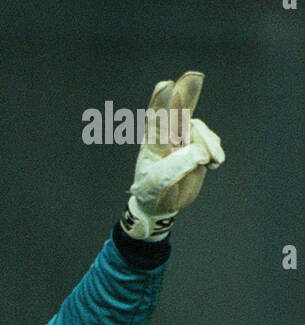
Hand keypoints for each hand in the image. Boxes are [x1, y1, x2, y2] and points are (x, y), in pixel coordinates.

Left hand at [122, 71, 224, 239]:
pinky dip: (214, 150)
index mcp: (153, 142)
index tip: (166, 85)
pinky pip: (211, 142)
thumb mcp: (158, 184)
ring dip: (210, 143)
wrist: (161, 205)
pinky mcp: (198, 146)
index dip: (161, 101)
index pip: (157, 118)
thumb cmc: (152, 193)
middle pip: (178, 109)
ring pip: (200, 130)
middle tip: (194, 75)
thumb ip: (176, 167)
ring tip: (215, 161)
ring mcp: (184, 138)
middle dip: (187, 92)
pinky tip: (214, 163)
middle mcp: (169, 135)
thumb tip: (199, 153)